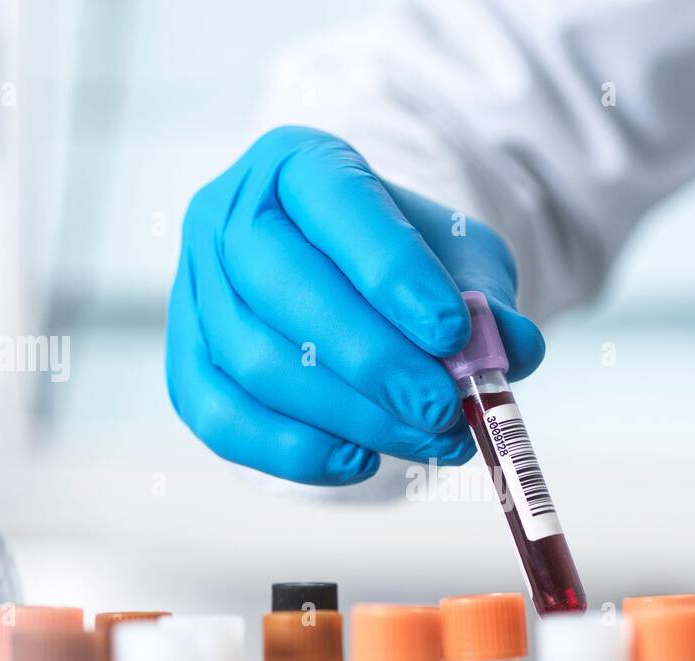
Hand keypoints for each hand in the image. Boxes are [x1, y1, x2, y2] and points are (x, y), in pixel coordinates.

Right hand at [166, 126, 544, 485]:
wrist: (351, 294)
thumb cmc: (408, 273)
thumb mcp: (465, 267)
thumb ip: (492, 306)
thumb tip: (509, 350)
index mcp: (299, 164)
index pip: (337, 204)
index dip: (393, 272)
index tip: (453, 334)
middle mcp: (229, 214)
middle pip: (281, 287)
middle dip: (371, 361)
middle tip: (442, 410)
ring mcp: (195, 288)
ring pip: (253, 360)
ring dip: (349, 416)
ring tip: (426, 440)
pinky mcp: (185, 361)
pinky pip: (221, 418)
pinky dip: (293, 452)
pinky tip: (361, 461)